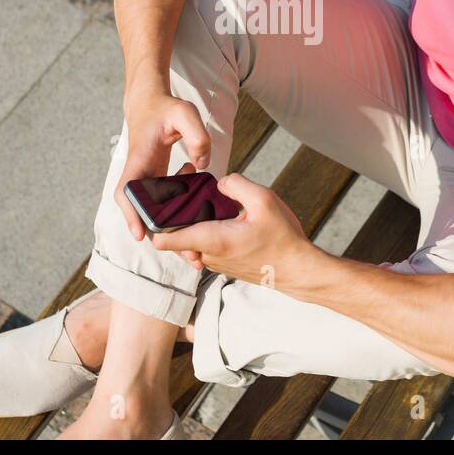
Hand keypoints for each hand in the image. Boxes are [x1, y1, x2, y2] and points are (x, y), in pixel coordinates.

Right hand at [115, 90, 211, 258]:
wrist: (150, 103)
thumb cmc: (165, 107)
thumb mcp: (184, 113)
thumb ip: (197, 135)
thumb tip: (203, 165)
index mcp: (139, 160)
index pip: (127, 191)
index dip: (131, 214)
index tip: (140, 234)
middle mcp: (139, 174)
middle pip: (143, 212)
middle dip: (162, 235)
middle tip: (188, 255)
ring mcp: (147, 180)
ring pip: (155, 213)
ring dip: (173, 232)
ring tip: (197, 251)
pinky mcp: (158, 182)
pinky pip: (165, 205)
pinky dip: (180, 216)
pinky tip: (201, 214)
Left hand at [151, 173, 314, 289]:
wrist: (298, 270)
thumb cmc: (283, 238)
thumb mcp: (264, 200)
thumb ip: (236, 185)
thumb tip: (219, 183)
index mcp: (213, 240)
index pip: (165, 238)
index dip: (155, 220)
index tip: (158, 200)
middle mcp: (208, 255)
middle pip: (177, 233)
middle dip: (177, 210)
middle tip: (187, 183)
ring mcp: (215, 262)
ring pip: (192, 237)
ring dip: (195, 218)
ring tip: (209, 196)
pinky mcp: (223, 263)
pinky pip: (205, 243)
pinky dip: (207, 228)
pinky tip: (223, 213)